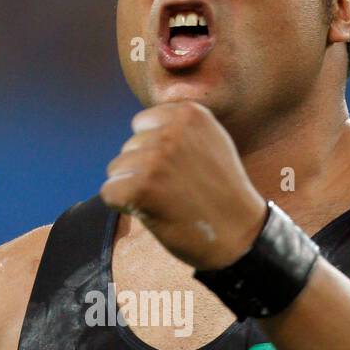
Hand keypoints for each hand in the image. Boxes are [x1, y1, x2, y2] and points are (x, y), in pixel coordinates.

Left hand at [100, 102, 267, 269]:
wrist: (240, 236)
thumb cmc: (222, 193)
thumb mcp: (211, 142)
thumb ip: (179, 128)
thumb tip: (140, 125)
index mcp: (190, 114)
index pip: (141, 124)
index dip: (153, 151)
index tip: (180, 169)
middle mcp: (172, 131)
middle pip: (127, 147)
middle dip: (143, 170)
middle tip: (178, 190)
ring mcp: (156, 159)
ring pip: (116, 169)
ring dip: (134, 189)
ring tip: (168, 201)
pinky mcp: (142, 188)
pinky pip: (109, 192)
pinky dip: (124, 207)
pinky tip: (152, 213)